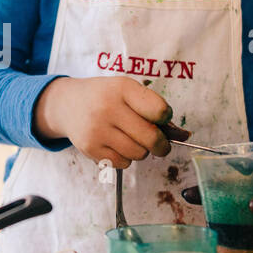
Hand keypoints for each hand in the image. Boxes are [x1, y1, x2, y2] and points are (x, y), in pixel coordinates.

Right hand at [33, 76, 172, 168]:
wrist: (67, 104)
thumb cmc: (106, 97)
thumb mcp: (127, 91)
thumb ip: (154, 110)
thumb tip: (184, 136)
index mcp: (122, 88)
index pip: (159, 111)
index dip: (165, 119)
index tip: (161, 119)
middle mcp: (108, 108)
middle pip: (151, 138)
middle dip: (161, 145)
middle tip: (160, 144)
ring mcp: (97, 129)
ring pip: (138, 154)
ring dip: (141, 151)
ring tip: (131, 140)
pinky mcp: (90, 148)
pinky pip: (122, 163)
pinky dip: (125, 158)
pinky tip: (117, 146)